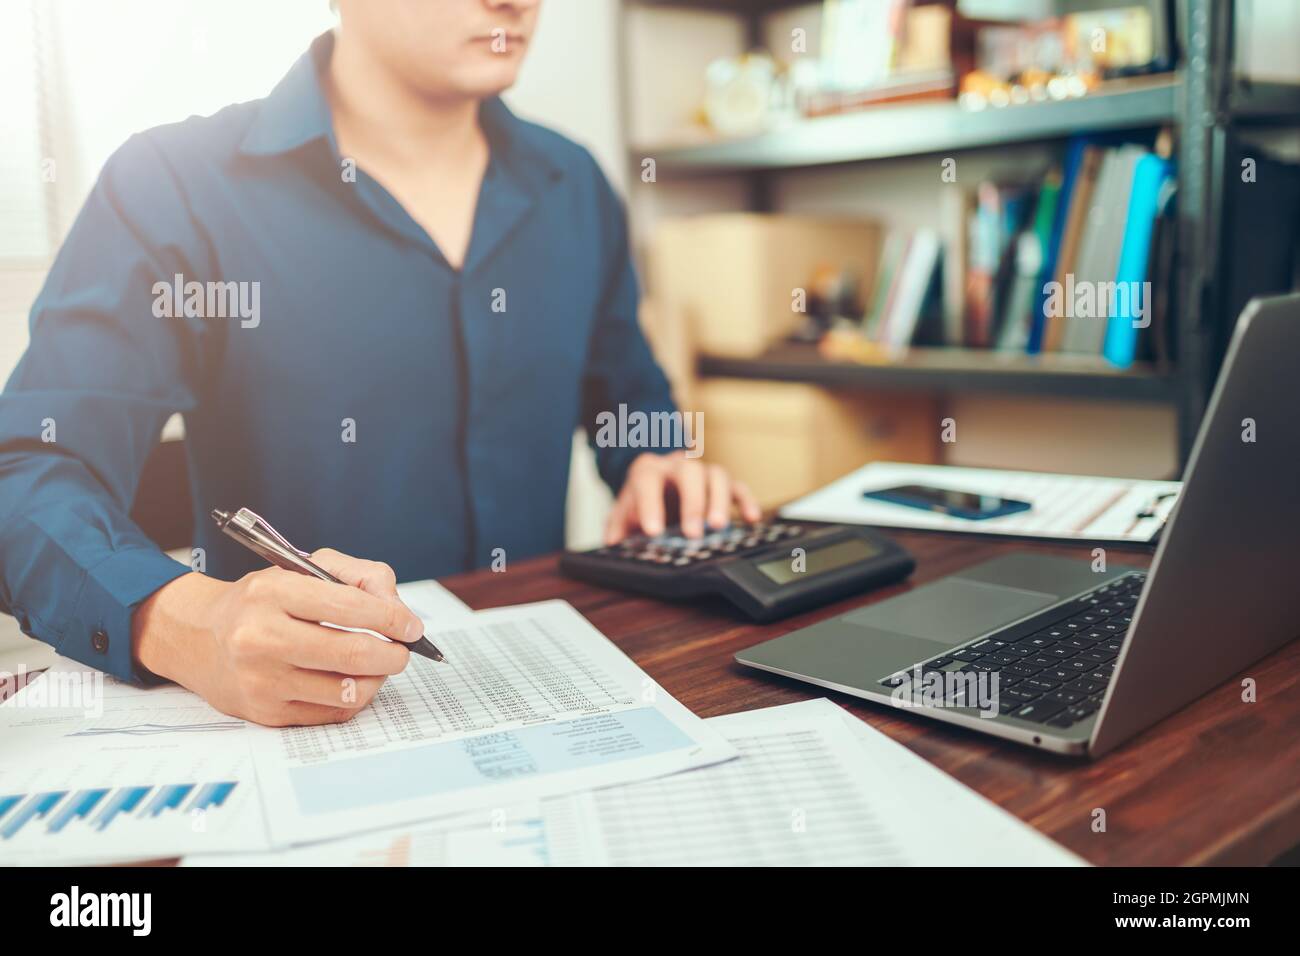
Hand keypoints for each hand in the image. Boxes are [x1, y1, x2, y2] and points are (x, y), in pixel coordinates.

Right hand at [132, 550, 422, 726]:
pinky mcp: (266, 713)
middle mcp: (261, 638)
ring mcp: (262, 681)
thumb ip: (360, 577)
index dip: (393, 618)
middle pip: (353, 654)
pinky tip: (350, 681)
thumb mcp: (304, 569)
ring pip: (348, 690)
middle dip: (393, 654)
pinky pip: (331, 713)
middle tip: (402, 651)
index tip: (412, 626)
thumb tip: (397, 609)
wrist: (199, 637)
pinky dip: (353, 697)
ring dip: (377, 679)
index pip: (350, 607)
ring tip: (377, 665)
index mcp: (272, 592)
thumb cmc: (262, 601)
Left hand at [604, 452, 760, 543]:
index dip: (650, 506)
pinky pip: (738, 487)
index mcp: (648, 471)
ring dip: (719, 501)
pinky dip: (746, 501)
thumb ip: (616, 526)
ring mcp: (702, 473)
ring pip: (716, 475)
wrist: (656, 480)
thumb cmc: (641, 498)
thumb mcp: (623, 511)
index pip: (648, 482)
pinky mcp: (723, 483)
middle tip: (693, 533)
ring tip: (719, 527)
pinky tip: (750, 519)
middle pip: (689, 473)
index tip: (654, 531)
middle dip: (692, 503)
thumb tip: (613, 543)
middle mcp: (677, 466)